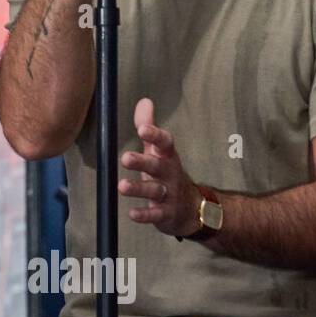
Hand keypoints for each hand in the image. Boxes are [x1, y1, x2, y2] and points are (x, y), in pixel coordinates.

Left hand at [118, 97, 199, 237]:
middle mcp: (169, 174)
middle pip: (157, 166)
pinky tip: (132, 214)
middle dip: (142, 162)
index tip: (142, 129)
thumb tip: (144, 101)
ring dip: (138, 188)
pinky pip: (155, 215)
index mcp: (167, 156)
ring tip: (121, 186)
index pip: (165, 143)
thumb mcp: (159, 151)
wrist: (194, 209)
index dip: (155, 135)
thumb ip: (149, 128)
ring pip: (154, 191)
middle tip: (125, 158)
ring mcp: (169, 195)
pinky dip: (145, 215)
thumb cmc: (168, 173)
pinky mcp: (166, 214)